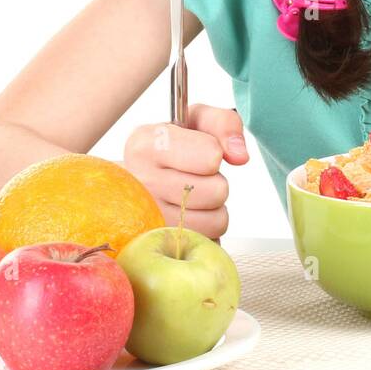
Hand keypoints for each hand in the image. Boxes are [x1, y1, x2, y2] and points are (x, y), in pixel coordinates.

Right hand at [123, 103, 248, 239]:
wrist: (131, 184)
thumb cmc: (169, 149)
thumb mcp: (195, 121)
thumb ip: (224, 124)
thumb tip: (239, 155)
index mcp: (145, 144)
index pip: (210, 157)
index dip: (215, 154)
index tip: (202, 153)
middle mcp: (140, 183)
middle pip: (217, 191)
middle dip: (216, 183)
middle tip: (196, 179)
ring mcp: (145, 221)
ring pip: (215, 222)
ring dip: (213, 210)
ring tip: (192, 199)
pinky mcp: (158, 248)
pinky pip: (207, 243)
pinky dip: (205, 233)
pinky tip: (187, 219)